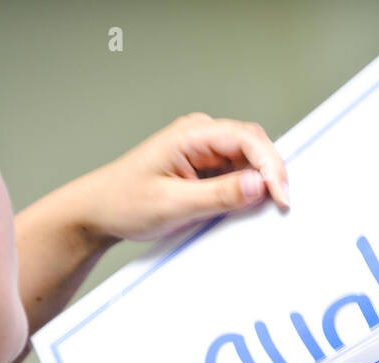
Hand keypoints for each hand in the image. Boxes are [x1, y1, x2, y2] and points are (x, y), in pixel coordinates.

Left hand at [73, 113, 289, 243]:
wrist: (97, 212)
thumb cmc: (123, 203)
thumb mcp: (173, 204)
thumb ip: (218, 195)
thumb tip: (258, 185)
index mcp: (190, 134)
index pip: (247, 138)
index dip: (271, 166)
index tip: (281, 196)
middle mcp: (199, 136)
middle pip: (253, 146)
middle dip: (271, 174)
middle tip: (281, 206)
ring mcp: (202, 152)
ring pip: (248, 161)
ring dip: (259, 184)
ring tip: (264, 211)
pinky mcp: (204, 169)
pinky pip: (235, 175)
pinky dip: (246, 192)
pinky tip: (246, 209)